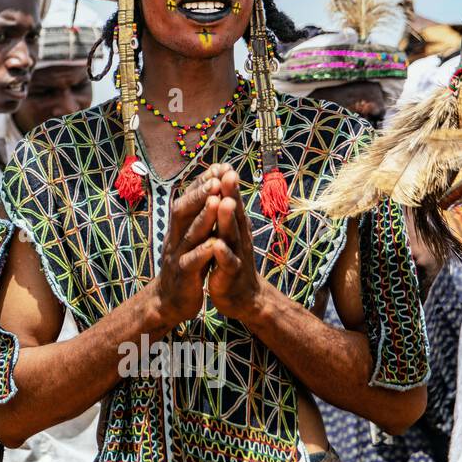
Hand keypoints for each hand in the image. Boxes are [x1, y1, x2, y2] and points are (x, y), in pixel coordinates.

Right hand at [153, 165, 225, 328]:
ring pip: (190, 234)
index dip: (201, 183)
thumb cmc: (185, 266)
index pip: (187, 200)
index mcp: (178, 228)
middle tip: (216, 178)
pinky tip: (215, 244)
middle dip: (200, 194)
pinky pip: (193, 263)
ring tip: (217, 201)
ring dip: (204, 217)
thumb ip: (197, 218)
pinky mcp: (183, 276)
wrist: (169, 301)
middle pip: (183, 211)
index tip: (218, 166)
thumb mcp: (188, 239)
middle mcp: (175, 238)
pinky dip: (204, 253)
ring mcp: (178, 256)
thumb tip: (209, 190)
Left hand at [205, 169, 264, 323]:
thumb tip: (224, 183)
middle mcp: (238, 237)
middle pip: (233, 212)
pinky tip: (218, 247)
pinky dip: (223, 255)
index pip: (230, 201)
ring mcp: (236, 255)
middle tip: (228, 173)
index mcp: (234, 226)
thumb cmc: (232, 260)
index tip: (222, 163)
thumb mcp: (229, 233)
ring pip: (231, 235)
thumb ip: (227, 212)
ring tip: (223, 201)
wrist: (243, 297)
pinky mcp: (230, 274)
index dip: (227, 184)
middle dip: (230, 193)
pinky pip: (226, 263)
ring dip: (227, 219)